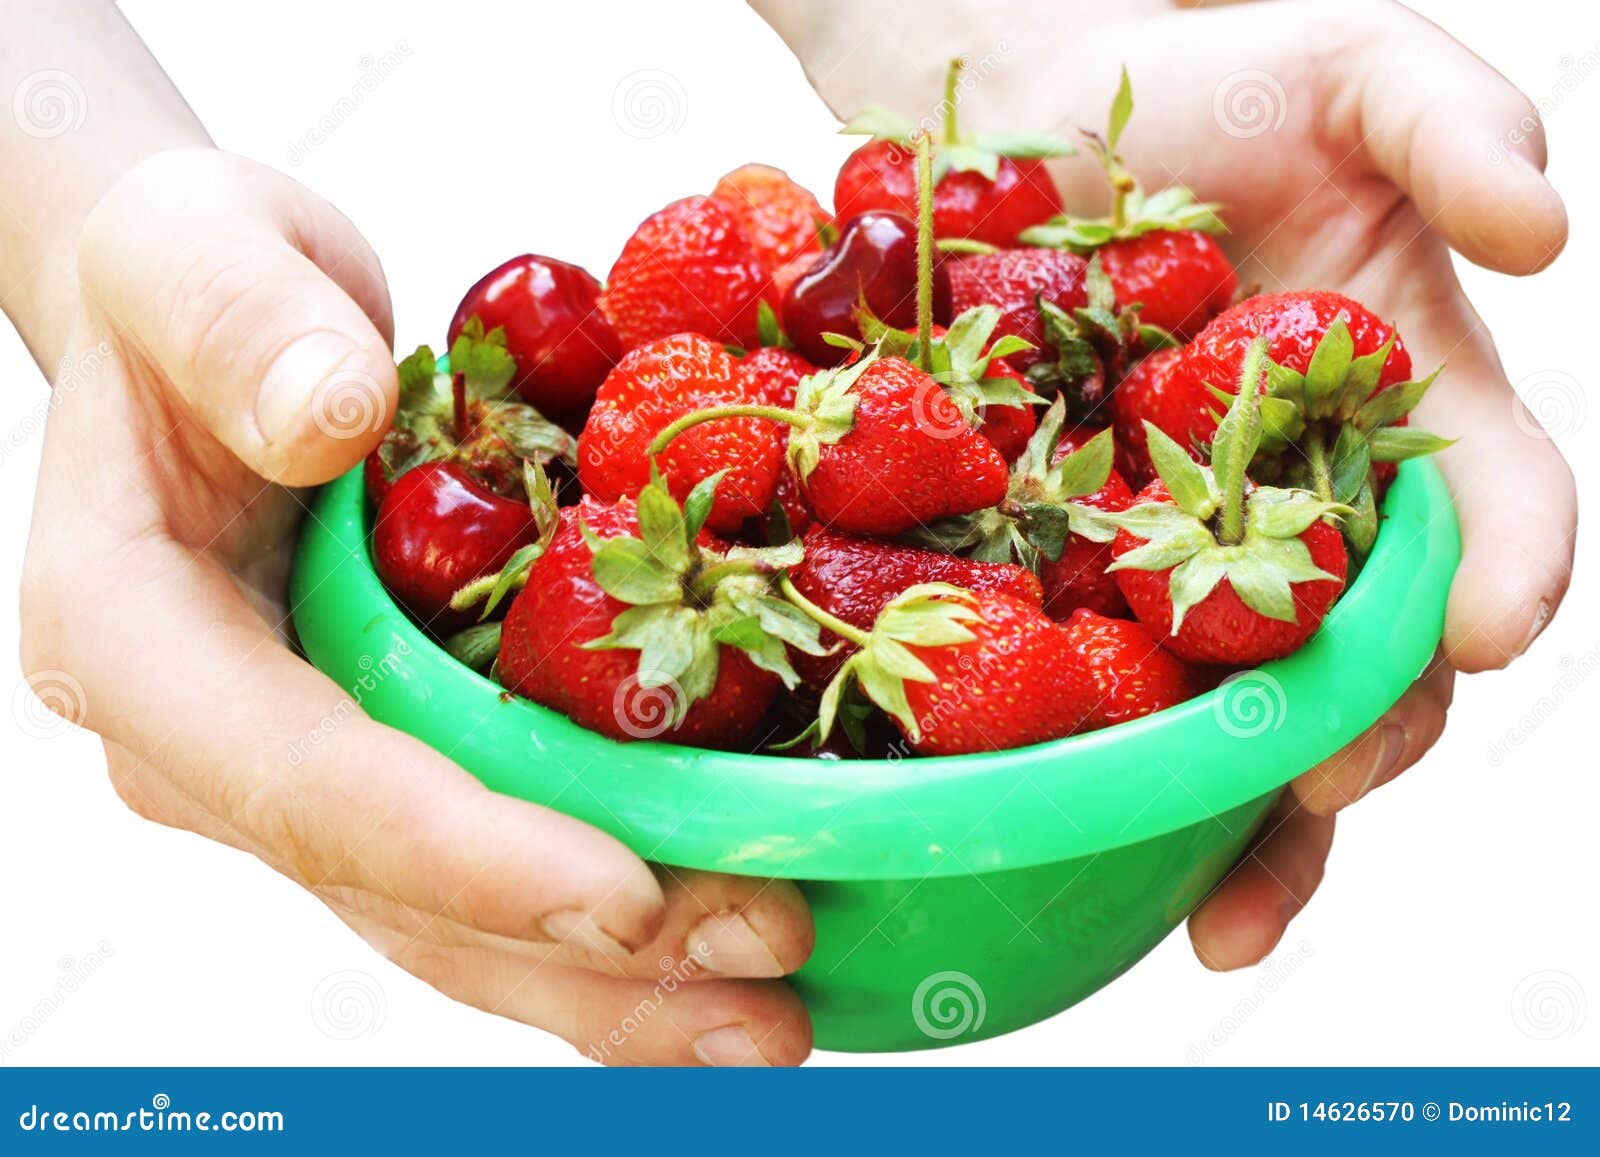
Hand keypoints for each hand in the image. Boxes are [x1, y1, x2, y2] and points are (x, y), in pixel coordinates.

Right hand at [17, 149, 813, 1064]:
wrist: (203, 333)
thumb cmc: (193, 285)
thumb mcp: (196, 253)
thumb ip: (241, 325)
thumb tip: (331, 414)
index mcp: (133, 637)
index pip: (302, 778)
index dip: (465, 852)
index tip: (626, 894)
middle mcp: (212, 744)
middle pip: (400, 892)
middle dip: (584, 958)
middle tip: (764, 979)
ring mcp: (299, 770)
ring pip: (452, 921)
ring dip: (614, 984)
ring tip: (775, 1017)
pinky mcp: (381, 764)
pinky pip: (488, 866)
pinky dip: (602, 929)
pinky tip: (715, 957)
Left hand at [1046, 0, 1573, 968]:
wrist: (1019, 116)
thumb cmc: (1206, 86)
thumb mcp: (1355, 68)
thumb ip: (1458, 124)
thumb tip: (1544, 228)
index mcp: (1411, 409)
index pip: (1497, 522)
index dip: (1505, 582)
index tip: (1481, 632)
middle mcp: (1313, 509)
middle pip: (1372, 658)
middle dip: (1361, 739)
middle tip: (1321, 792)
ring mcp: (1184, 548)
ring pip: (1240, 710)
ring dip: (1237, 817)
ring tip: (1207, 910)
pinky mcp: (1067, 562)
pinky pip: (1091, 675)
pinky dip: (1092, 755)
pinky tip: (1065, 823)